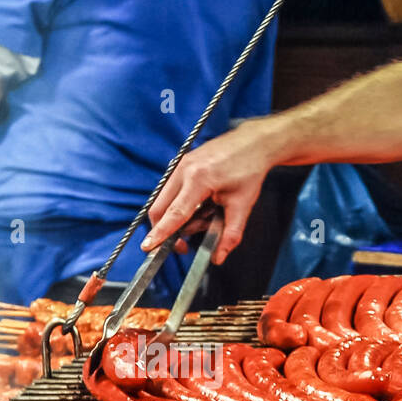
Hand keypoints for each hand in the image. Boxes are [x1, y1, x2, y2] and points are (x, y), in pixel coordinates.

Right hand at [143, 118, 280, 264]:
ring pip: (163, 201)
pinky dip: (180, 205)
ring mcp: (180, 164)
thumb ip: (230, 234)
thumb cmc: (249, 169)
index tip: (148, 247)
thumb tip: (218, 257)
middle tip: (184, 245)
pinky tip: (202, 204)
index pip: (175, 213)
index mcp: (199, 179)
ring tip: (206, 215)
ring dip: (178, 218)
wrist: (253, 143)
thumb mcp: (243, 205)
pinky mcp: (181, 164)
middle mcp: (184, 169)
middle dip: (166, 230)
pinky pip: (170, 191)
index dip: (160, 233)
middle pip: (159, 208)